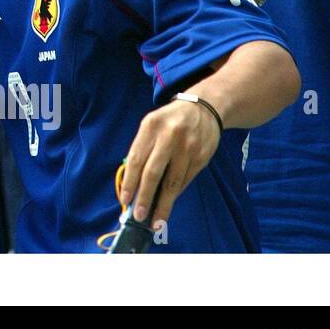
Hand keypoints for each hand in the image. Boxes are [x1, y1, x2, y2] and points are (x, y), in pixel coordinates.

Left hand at [118, 98, 221, 224]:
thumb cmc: (169, 120)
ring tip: (156, 220)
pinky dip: (176, 193)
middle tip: (139, 216)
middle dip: (145, 197)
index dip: (130, 182)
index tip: (126, 200)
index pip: (137, 159)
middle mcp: (169, 137)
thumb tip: (133, 182)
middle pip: (154, 173)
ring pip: (173, 182)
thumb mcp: (150, 126)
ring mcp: (188, 148)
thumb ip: (142, 149)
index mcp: (150, 127)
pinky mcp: (202, 157)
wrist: (204, 108)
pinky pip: (186, 180)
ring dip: (164, 204)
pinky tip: (169, 202)